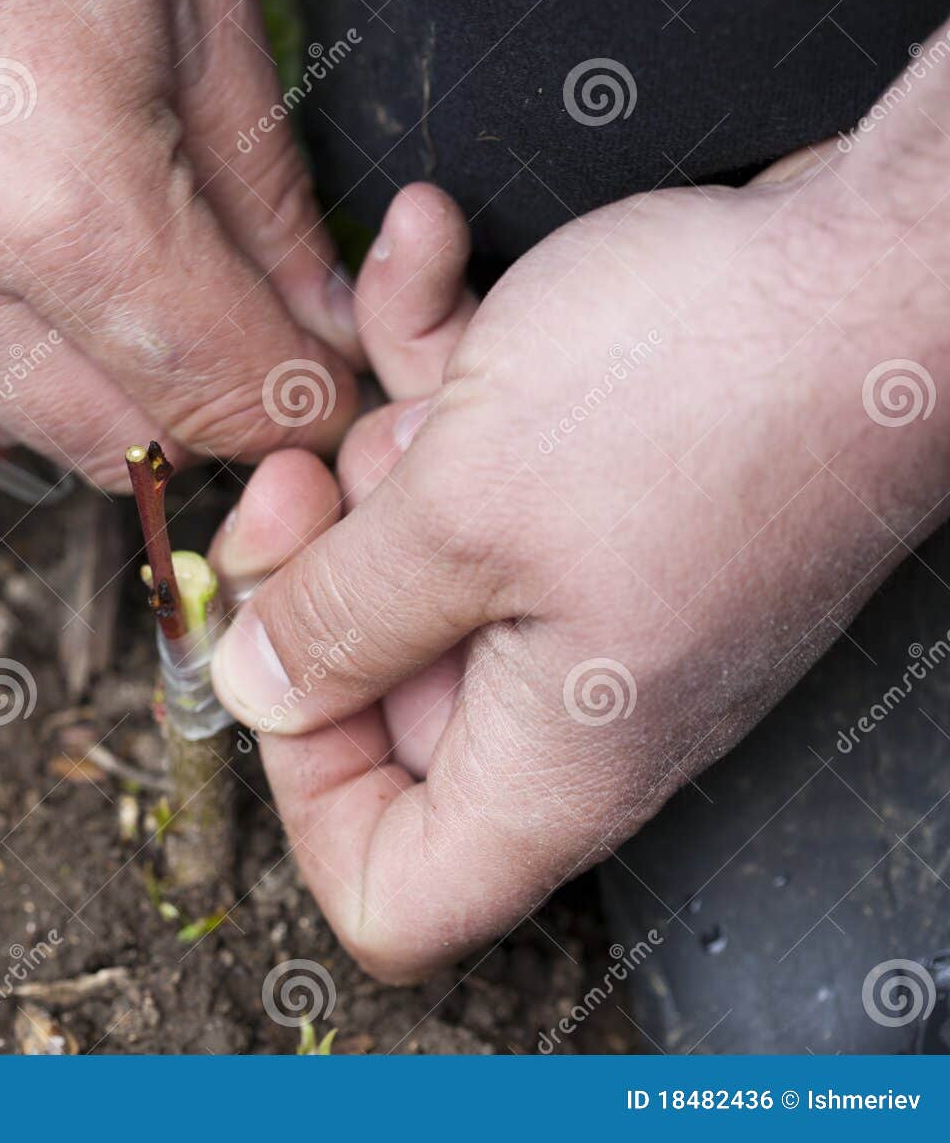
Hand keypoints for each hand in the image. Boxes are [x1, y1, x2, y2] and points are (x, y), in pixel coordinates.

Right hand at [0, 0, 359, 487]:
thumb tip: (316, 315)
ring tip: (81, 263)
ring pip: (2, 424)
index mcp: (59, 195)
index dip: (290, 397)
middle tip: (211, 328)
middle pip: (115, 442)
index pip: (219, 391)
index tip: (309, 378)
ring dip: (71, 378)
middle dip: (188, 402)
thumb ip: (256, 181)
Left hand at [211, 104, 949, 979]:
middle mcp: (572, 695)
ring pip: (408, 559)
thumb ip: (337, 619)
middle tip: (300, 480)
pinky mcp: (598, 493)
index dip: (307, 794)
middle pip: (372, 696)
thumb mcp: (464, 513)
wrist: (895, 252)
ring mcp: (588, 590)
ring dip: (378, 450)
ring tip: (425, 372)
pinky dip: (435, 361)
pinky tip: (429, 256)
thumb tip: (257, 686)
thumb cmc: (718, 388)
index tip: (283, 666)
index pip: (389, 890)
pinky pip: (470, 452)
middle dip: (311, 574)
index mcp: (548, 761)